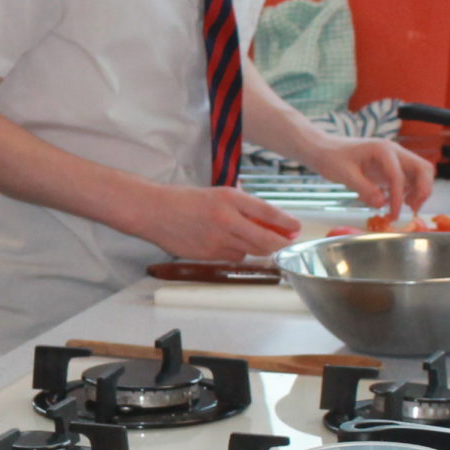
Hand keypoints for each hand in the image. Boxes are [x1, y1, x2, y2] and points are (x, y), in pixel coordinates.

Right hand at [128, 184, 300, 261]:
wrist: (154, 211)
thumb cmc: (184, 199)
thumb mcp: (217, 193)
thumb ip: (241, 204)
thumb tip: (266, 216)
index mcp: (229, 198)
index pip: (267, 212)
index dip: (286, 222)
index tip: (296, 227)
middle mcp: (226, 219)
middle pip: (265, 239)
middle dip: (280, 243)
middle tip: (287, 242)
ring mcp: (216, 239)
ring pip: (250, 251)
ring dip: (257, 248)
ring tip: (258, 241)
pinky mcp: (207, 254)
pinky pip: (232, 257)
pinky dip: (237, 252)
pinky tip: (230, 243)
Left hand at [299, 134, 435, 214]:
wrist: (323, 149)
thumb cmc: (331, 158)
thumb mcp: (344, 174)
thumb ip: (364, 189)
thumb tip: (382, 204)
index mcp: (383, 150)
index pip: (399, 176)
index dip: (398, 198)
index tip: (394, 215)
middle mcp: (393, 151)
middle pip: (422, 168)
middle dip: (422, 190)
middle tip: (412, 209)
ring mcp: (393, 158)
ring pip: (419, 172)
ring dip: (419, 190)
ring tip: (406, 207)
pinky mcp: (390, 167)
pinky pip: (408, 178)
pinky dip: (408, 190)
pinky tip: (396, 203)